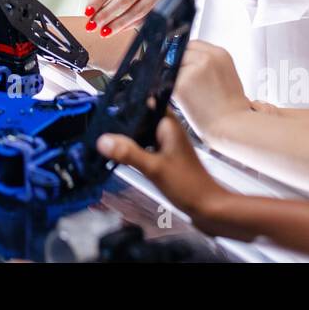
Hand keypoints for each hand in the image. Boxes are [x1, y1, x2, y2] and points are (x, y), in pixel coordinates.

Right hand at [96, 114, 228, 226]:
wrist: (208, 207)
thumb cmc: (188, 185)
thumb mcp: (153, 168)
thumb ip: (128, 153)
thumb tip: (102, 140)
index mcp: (168, 124)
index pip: (145, 102)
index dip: (127, 103)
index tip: (106, 106)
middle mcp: (168, 130)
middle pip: (141, 118)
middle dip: (123, 122)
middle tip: (100, 125)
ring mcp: (167, 144)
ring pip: (142, 133)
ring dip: (127, 137)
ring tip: (106, 139)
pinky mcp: (166, 158)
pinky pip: (145, 147)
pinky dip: (133, 150)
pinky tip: (121, 156)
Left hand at [172, 41, 252, 139]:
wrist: (233, 127)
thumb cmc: (230, 108)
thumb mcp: (226, 76)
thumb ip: (207, 64)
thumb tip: (185, 60)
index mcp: (220, 54)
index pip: (193, 44)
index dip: (187, 57)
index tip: (186, 68)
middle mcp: (208, 57)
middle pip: (180, 53)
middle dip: (180, 66)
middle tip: (188, 85)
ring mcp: (194, 69)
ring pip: (172, 67)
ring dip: (175, 79)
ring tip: (191, 96)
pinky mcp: (182, 83)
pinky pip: (168, 82)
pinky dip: (172, 91)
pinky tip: (185, 102)